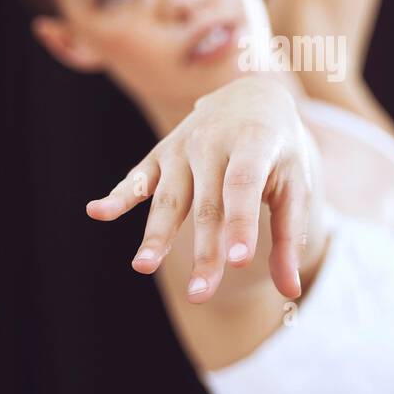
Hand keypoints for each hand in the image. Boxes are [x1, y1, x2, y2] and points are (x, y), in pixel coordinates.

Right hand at [86, 77, 312, 303]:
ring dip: (156, 234)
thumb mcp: (295, 184)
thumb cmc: (279, 151)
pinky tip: (97, 212)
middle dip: (204, 252)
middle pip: (207, 204)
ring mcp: (182, 146)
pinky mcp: (160, 154)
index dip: (241, 223)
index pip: (243, 186)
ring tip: (143, 267)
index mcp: (254, 142)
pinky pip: (138, 178)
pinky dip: (118, 196)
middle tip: (201, 295)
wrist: (251, 98)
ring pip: (169, 198)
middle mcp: (213, 141)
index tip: (239, 262)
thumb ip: (291, 236)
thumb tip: (292, 290)